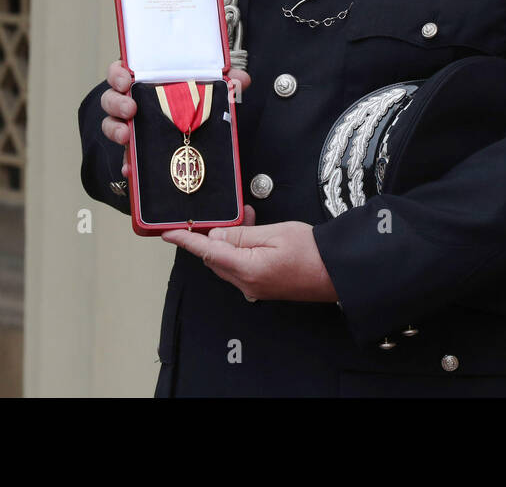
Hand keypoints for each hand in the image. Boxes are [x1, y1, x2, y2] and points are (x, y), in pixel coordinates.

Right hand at [101, 60, 251, 179]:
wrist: (200, 140)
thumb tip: (241, 80)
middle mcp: (135, 104)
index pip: (122, 71)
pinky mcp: (137, 151)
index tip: (127, 78)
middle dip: (116, 102)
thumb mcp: (212, 93)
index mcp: (148, 84)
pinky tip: (130, 167)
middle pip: (111, 98)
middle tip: (130, 109)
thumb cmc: (196, 107)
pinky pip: (126, 157)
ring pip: (111, 125)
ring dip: (115, 129)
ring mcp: (133, 128)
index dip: (118, 73)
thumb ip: (226, 83)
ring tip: (126, 136)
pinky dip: (127, 162)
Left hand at [162, 207, 337, 303]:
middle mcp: (247, 284)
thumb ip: (241, 235)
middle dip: (216, 235)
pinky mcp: (262, 288)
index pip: (207, 252)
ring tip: (248, 219)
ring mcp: (254, 289)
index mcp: (247, 270)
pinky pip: (241, 268)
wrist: (337, 271)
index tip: (168, 234)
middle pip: (216, 258)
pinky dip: (241, 251)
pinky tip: (253, 236)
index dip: (186, 241)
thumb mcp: (275, 233)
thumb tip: (216, 237)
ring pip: (228, 262)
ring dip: (231, 241)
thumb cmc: (312, 251)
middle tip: (231, 215)